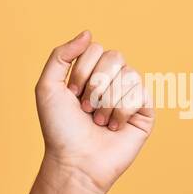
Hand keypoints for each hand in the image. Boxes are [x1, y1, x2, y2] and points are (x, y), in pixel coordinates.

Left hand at [33, 30, 153, 193]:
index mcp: (91, 73)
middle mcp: (112, 81)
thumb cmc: (59, 128)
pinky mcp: (145, 111)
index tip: (70, 94)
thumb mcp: (47, 88)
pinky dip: (122, 112)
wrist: (75, 161)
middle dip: (96, 84)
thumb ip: (60, 56)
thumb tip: (88, 33)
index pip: (96, 48)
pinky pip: (141, 93)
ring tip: (98, 121)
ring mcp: (130, 95)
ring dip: (107, 102)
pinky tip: (114, 128)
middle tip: (85, 108)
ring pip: (130, 75)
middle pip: (116, 56)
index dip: (82, 71)